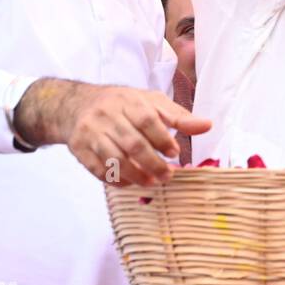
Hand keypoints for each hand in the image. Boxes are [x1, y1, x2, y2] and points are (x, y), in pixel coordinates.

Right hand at [16, 79, 211, 186]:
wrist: (77, 104)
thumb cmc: (123, 104)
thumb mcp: (152, 102)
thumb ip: (179, 116)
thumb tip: (208, 126)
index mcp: (128, 101)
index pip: (147, 120)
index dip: (162, 139)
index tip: (175, 153)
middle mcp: (107, 116)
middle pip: (132, 143)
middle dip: (153, 163)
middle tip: (168, 175)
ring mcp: (90, 133)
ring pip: (115, 159)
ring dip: (136, 175)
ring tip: (153, 182)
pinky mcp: (78, 149)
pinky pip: (98, 169)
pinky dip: (116, 179)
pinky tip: (130, 182)